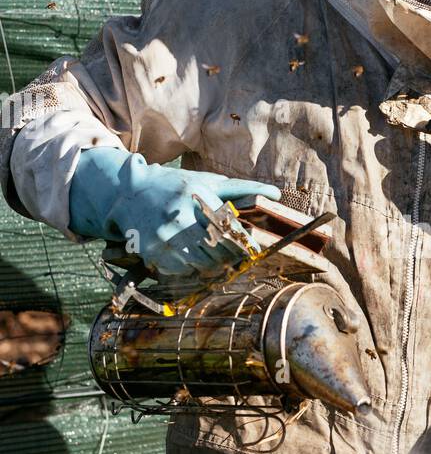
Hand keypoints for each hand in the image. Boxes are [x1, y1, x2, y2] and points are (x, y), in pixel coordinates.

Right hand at [69, 147, 279, 276]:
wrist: (130, 193)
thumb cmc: (176, 187)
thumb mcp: (206, 181)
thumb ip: (240, 189)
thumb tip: (276, 193)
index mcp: (196, 195)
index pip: (231, 228)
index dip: (245, 244)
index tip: (252, 252)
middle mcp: (179, 215)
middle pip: (219, 249)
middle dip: (232, 258)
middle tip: (237, 261)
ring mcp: (164, 235)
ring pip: (203, 264)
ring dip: (214, 267)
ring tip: (217, 262)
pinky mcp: (153, 252)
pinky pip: (183, 272)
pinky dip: (193, 271)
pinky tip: (194, 261)